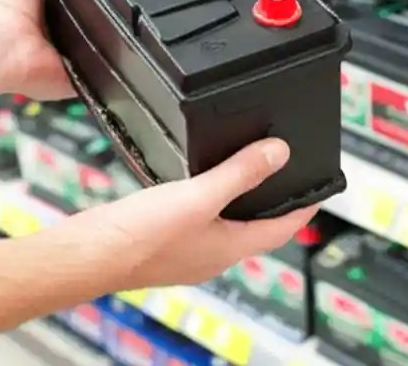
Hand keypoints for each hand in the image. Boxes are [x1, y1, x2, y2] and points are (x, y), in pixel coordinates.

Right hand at [66, 138, 319, 291]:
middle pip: (256, 228)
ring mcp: (186, 251)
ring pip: (226, 225)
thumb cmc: (139, 237)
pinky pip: (198, 222)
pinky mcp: (162, 244)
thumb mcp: (199, 195)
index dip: (303, 207)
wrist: (88, 255)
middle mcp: (211, 255)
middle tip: (287, 180)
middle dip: (273, 204)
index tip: (320, 190)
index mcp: (228, 248)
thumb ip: (239, 172)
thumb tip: (279, 153)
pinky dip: (208, 204)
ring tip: (248, 178)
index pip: (281, 229)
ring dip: (240, 203)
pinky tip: (195, 189)